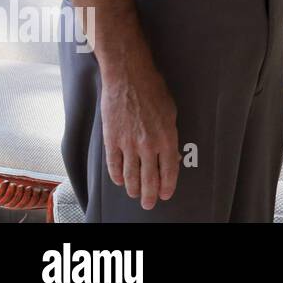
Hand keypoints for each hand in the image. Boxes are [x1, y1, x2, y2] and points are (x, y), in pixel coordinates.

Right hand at [100, 60, 179, 208]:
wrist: (128, 77)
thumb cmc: (153, 90)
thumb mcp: (171, 112)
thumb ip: (169, 135)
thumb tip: (169, 153)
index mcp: (166, 137)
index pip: (169, 169)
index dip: (167, 184)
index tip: (166, 194)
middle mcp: (148, 144)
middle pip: (149, 178)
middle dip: (150, 194)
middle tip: (149, 204)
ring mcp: (128, 144)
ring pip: (130, 175)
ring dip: (134, 188)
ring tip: (136, 195)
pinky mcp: (111, 140)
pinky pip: (114, 165)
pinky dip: (117, 176)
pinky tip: (120, 182)